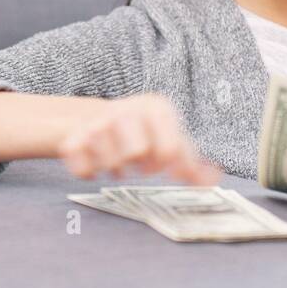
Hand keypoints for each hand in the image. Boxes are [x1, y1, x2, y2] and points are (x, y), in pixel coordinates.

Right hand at [56, 93, 222, 185]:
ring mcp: (98, 122)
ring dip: (115, 169)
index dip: (167, 163)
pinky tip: (95, 166)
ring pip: (112, 163)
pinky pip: (82, 169)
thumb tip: (213, 179)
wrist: (100, 117)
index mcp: (156, 108)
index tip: (161, 163)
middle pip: (137, 153)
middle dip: (139, 165)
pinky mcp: (73, 138)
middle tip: (138, 162)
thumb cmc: (144, 133)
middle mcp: (127, 109)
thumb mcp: (171, 140)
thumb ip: (192, 163)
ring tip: (118, 162)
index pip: (171, 149)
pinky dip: (88, 172)